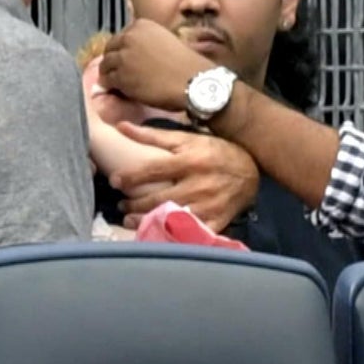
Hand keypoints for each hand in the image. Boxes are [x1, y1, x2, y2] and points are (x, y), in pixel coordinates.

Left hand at [99, 19, 214, 111]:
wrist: (192, 81)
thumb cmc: (186, 63)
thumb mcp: (166, 40)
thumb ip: (149, 42)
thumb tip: (137, 53)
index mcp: (141, 25)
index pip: (122, 35)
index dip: (123, 48)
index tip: (126, 57)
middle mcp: (129, 37)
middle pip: (110, 48)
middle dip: (114, 59)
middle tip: (118, 70)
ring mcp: (123, 57)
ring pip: (105, 65)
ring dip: (109, 73)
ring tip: (116, 81)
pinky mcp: (121, 76)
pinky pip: (107, 80)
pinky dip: (110, 85)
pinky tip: (117, 90)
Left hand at [110, 122, 258, 232]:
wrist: (250, 171)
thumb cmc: (214, 151)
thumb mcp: (187, 138)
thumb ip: (153, 135)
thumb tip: (121, 127)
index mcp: (189, 161)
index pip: (154, 170)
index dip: (130, 177)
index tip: (114, 181)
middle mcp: (198, 184)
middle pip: (159, 198)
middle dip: (134, 204)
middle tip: (121, 205)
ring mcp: (208, 206)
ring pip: (171, 217)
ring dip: (146, 221)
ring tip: (129, 220)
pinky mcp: (216, 222)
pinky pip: (192, 233)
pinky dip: (173, 235)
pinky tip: (157, 234)